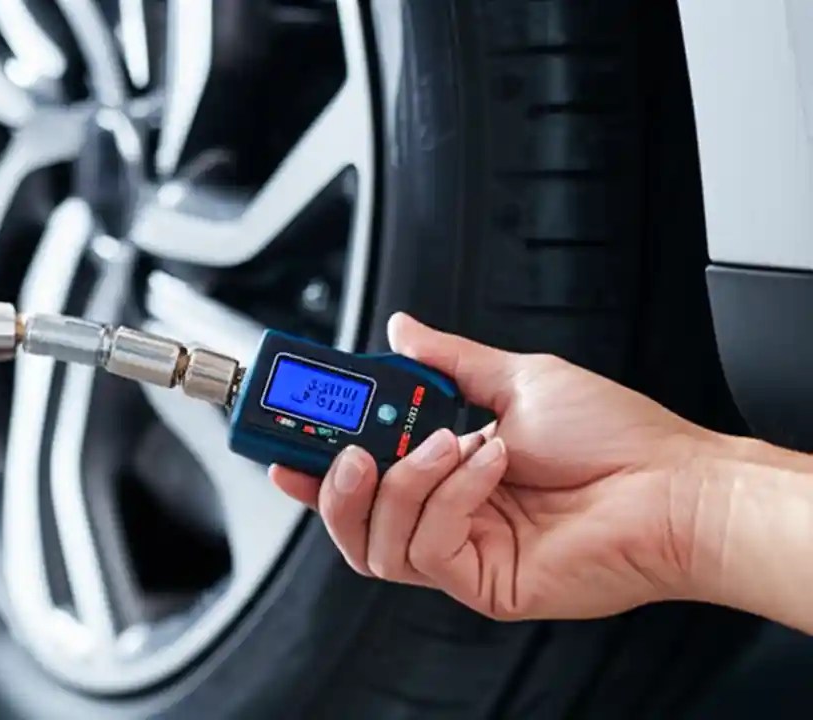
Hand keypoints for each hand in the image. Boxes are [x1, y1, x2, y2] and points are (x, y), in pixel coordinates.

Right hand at [270, 312, 711, 620]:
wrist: (672, 485)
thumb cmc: (615, 439)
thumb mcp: (517, 378)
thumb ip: (447, 358)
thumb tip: (400, 328)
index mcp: (447, 470)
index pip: (361, 475)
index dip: (314, 462)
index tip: (286, 434)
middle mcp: (448, 515)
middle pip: (352, 519)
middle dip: (331, 482)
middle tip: (336, 446)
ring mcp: (463, 553)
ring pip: (375, 541)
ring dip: (404, 481)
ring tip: (446, 441)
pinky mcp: (481, 583)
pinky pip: (427, 546)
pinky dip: (450, 494)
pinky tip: (486, 464)